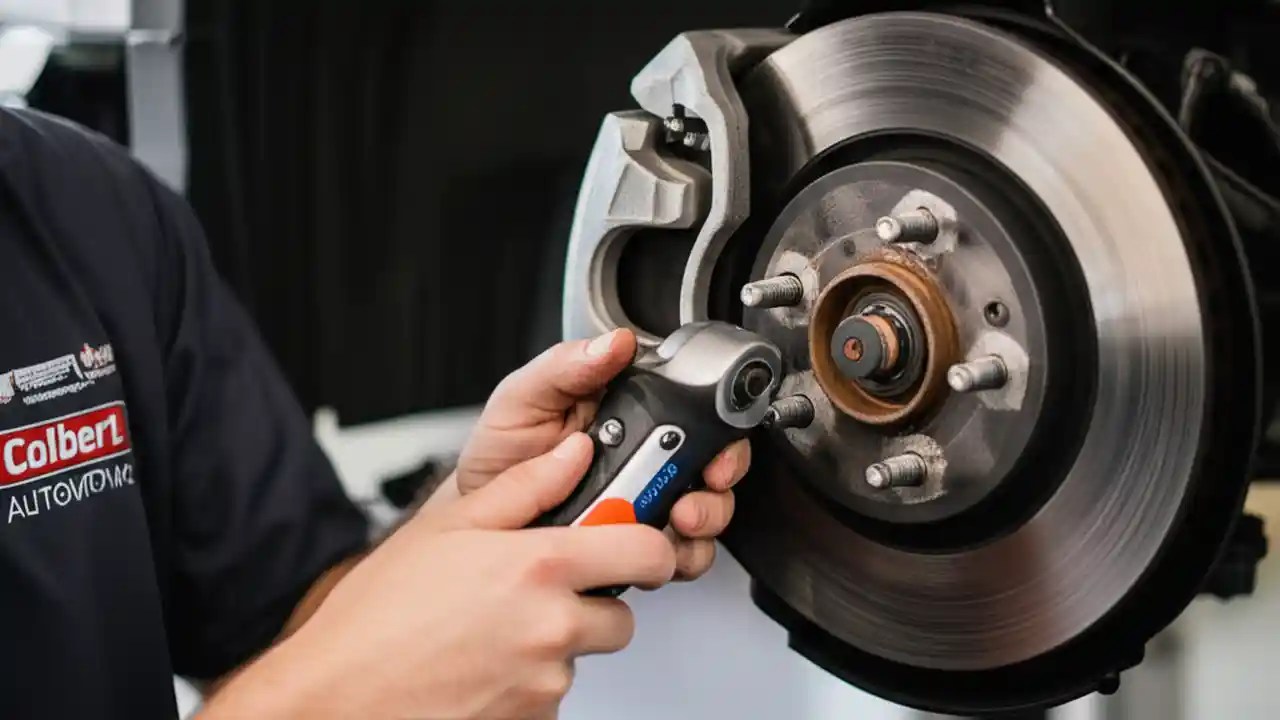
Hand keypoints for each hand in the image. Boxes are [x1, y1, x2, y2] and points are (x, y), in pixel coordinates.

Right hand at [200, 433, 676, 719]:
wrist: (334, 697)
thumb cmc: (376, 618)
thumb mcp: (447, 527)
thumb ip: (525, 487)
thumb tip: (573, 456)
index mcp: (541, 566)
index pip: (647, 551)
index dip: (646, 545)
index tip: (635, 543)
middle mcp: (553, 627)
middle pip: (622, 615)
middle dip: (592, 604)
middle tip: (538, 595)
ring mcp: (545, 682)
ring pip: (581, 656)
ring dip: (553, 645)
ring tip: (491, 632)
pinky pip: (551, 697)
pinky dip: (527, 684)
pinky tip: (482, 667)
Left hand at [455, 328, 750, 579]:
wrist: (477, 523)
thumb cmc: (500, 455)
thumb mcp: (523, 397)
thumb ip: (566, 366)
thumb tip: (615, 342)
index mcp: (628, 407)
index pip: (694, 405)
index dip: (717, 425)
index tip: (714, 449)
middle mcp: (646, 452)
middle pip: (714, 460)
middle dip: (719, 482)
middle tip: (697, 494)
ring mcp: (646, 498)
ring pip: (706, 509)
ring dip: (704, 520)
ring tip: (675, 525)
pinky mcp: (637, 542)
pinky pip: (680, 552)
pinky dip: (682, 556)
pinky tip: (659, 555)